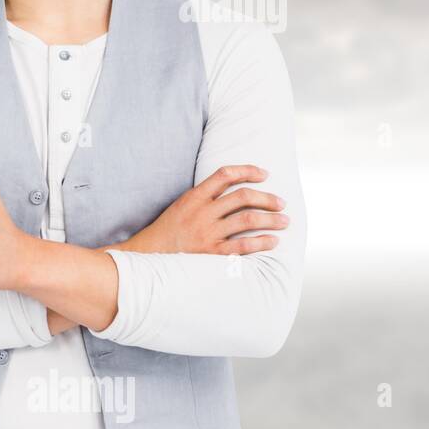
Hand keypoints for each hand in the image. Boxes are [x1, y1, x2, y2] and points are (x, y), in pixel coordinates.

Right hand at [46, 165, 289, 334]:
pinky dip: (261, 242)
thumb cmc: (165, 234)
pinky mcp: (210, 253)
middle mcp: (201, 212)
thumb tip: (229, 192)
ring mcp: (206, 232)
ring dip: (270, 219)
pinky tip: (272, 242)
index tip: (264, 174)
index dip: (247, 170)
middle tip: (281, 203)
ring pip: (247, 219)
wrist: (145, 258)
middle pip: (242, 196)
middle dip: (267, 198)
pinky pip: (242, 245)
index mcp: (193, 198)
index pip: (224, 175)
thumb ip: (202, 199)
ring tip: (284, 222)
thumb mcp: (179, 208)